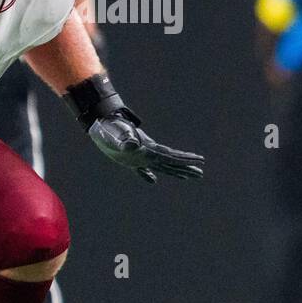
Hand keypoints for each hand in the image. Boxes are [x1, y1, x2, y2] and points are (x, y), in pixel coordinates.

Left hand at [88, 111, 204, 183]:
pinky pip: (142, 170)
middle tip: (200, 173)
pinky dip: (148, 175)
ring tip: (187, 176)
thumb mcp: (117, 135)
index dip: (185, 160)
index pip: (171, 156)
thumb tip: (133, 144)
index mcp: (149, 149)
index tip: (200, 162)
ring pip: (161, 166)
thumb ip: (126, 140)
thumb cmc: (109, 128)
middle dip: (186, 168)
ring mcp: (139, 156)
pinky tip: (153, 180)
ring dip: (174, 171)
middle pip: (171, 162)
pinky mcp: (129, 159)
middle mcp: (148, 153)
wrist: (100, 122)